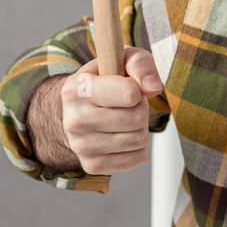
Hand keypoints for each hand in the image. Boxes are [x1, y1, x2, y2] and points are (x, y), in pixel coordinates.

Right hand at [60, 46, 162, 174]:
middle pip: (136, 118)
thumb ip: (141, 64)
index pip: (130, 93)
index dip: (137, 89)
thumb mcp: (122, 60)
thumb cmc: (106, 81)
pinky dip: (139, 147)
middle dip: (140, 109)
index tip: (126, 86)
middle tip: (126, 105)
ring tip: (123, 118)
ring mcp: (81, 146)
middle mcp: (74, 120)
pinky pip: (138, 158)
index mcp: (76, 89)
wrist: (80, 109)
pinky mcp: (93, 165)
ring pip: (139, 139)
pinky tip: (122, 135)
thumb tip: (152, 87)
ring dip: (139, 128)